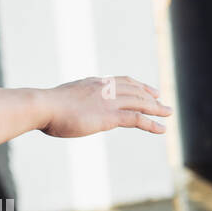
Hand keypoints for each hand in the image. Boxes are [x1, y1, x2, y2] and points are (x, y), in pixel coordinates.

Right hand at [39, 76, 170, 138]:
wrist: (43, 106)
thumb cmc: (45, 107)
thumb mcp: (61, 100)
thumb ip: (70, 101)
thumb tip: (64, 108)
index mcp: (94, 83)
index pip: (122, 81)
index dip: (138, 86)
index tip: (149, 90)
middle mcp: (105, 88)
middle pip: (135, 91)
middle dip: (151, 97)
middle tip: (163, 104)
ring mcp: (108, 101)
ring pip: (140, 103)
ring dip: (157, 109)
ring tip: (168, 114)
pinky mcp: (109, 116)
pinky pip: (137, 119)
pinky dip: (152, 123)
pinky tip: (162, 129)